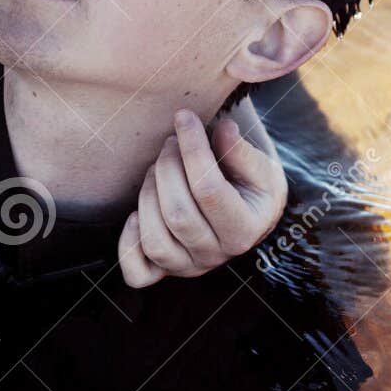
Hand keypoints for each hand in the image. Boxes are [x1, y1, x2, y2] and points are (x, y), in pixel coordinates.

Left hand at [117, 98, 288, 288]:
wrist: (249, 213)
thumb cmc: (252, 187)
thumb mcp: (261, 168)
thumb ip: (241, 151)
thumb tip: (222, 129)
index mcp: (245, 229)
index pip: (208, 190)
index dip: (192, 149)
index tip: (184, 117)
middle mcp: (217, 255)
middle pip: (176, 214)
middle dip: (167, 168)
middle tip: (169, 142)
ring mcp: (189, 267)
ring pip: (155, 240)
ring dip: (148, 195)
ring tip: (157, 169)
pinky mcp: (166, 270)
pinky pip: (137, 273)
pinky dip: (129, 244)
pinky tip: (135, 216)